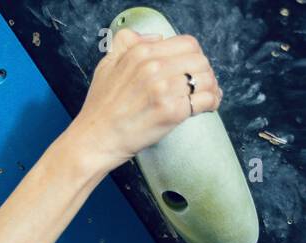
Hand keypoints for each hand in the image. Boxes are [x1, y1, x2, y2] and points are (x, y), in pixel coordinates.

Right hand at [69, 29, 221, 173]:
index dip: (193, 56)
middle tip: (200, 84)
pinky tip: (208, 106)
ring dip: (210, 87)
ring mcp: (163, 89)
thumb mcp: (106, 66)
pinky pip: (206, 99)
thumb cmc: (99, 110)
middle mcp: (152, 68)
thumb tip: (154, 38)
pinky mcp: (171, 111)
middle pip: (199, 60)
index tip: (191, 68)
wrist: (93, 141)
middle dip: (204, 72)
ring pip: (205, 79)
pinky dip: (212, 102)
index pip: (186, 43)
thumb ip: (126, 44)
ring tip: (206, 95)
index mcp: (140, 53)